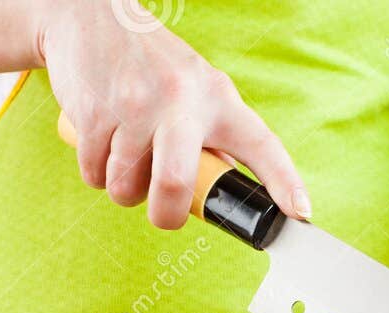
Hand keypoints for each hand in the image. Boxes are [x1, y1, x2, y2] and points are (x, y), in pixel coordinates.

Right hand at [39, 0, 308, 228]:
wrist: (89, 18)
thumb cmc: (150, 65)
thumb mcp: (195, 87)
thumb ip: (212, 135)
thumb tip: (223, 191)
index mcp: (215, 97)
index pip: (260, 143)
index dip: (283, 181)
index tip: (299, 213)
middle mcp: (178, 100)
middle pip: (174, 185)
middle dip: (167, 215)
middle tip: (165, 212)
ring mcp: (132, 107)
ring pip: (125, 189)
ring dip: (124, 188)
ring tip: (127, 154)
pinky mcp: (92, 114)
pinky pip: (94, 175)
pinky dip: (97, 173)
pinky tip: (103, 141)